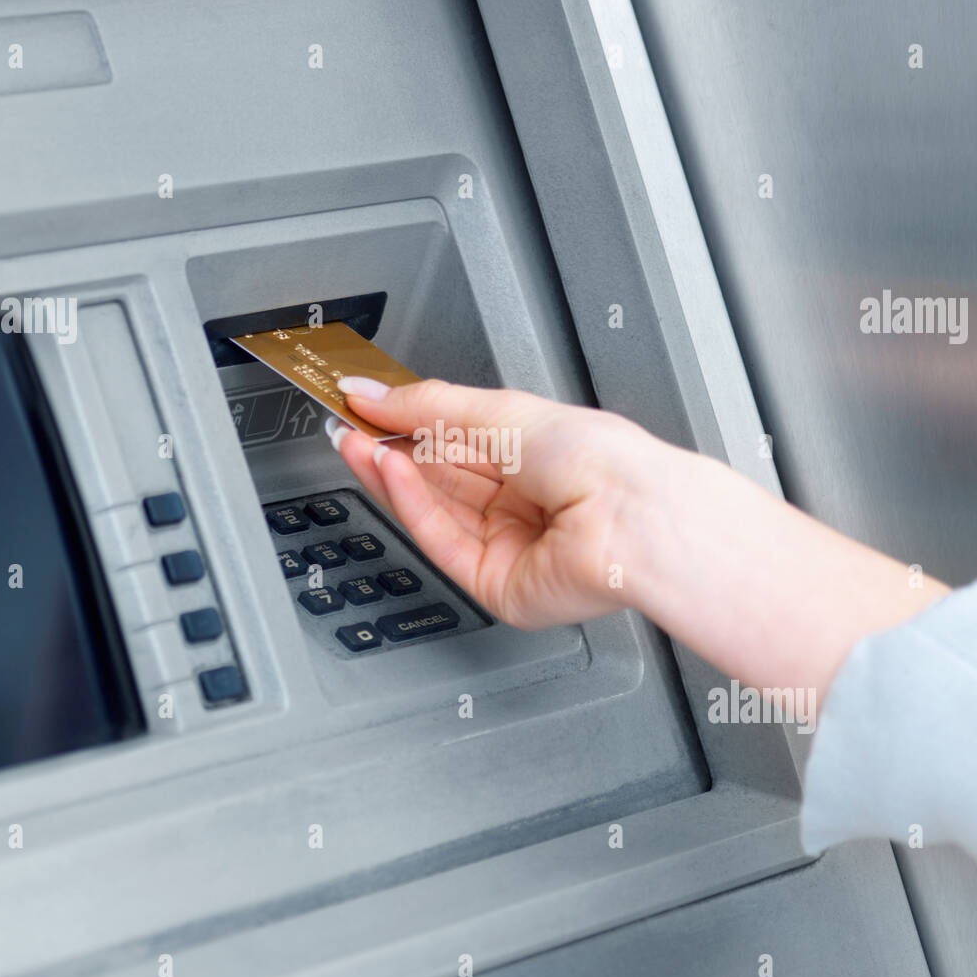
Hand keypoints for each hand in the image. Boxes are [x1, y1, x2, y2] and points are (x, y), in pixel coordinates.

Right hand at [329, 377, 669, 629]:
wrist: (630, 519)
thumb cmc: (598, 462)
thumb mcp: (501, 411)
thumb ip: (428, 405)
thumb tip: (371, 392)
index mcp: (535, 456)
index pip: (455, 440)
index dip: (407, 423)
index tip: (364, 406)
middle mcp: (523, 502)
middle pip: (438, 476)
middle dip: (390, 448)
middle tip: (346, 424)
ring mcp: (509, 546)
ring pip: (433, 510)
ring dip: (390, 474)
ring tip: (356, 442)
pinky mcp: (497, 584)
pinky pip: (442, 542)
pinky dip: (410, 506)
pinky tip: (388, 471)